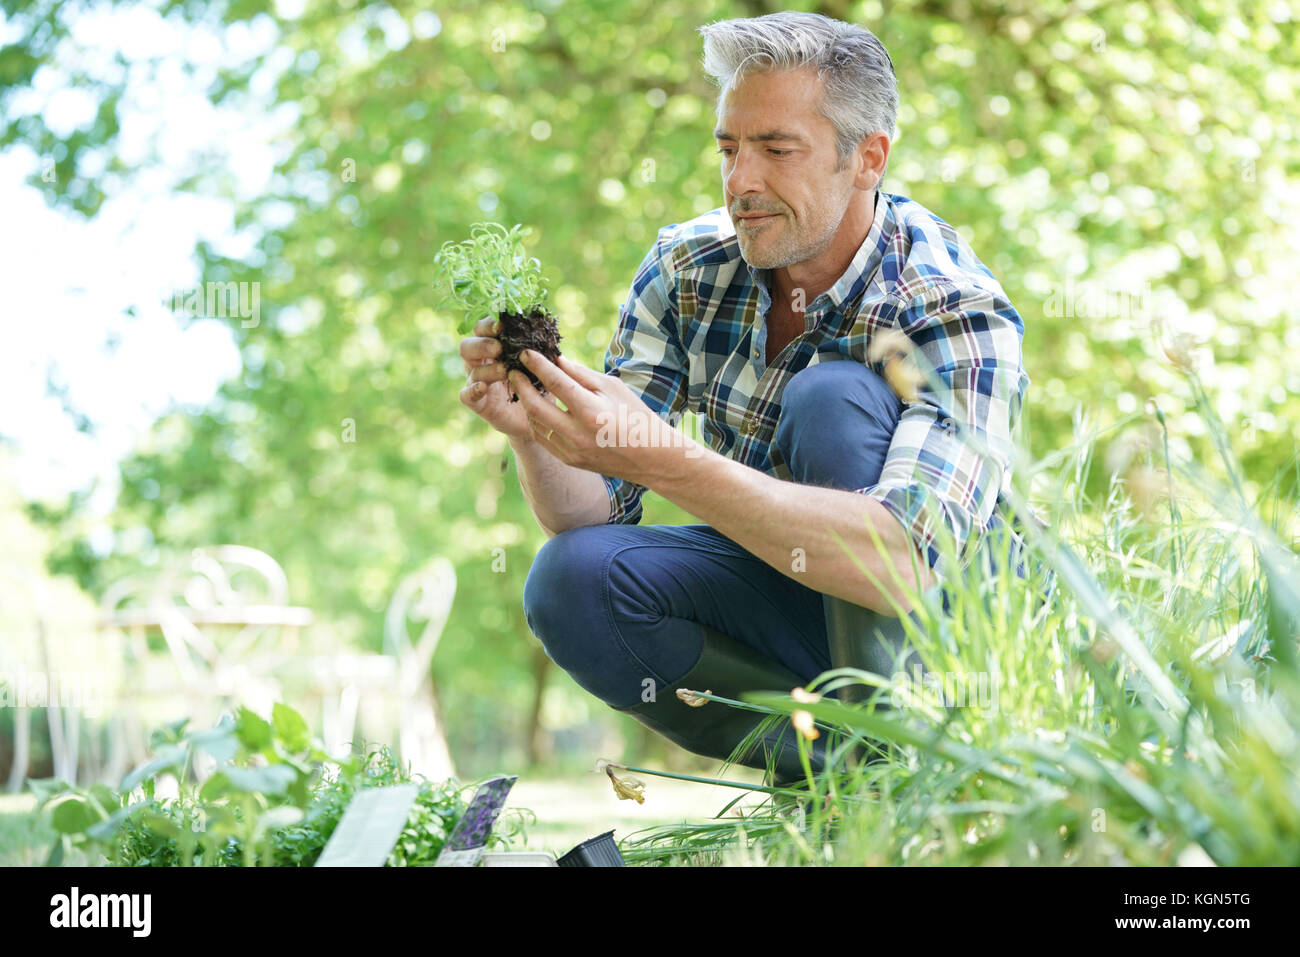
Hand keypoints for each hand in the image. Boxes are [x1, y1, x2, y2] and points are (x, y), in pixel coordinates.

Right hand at [458, 316, 533, 441]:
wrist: (541, 419)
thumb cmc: (540, 385)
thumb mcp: (543, 366)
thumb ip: (541, 350)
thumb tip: (547, 333)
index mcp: (494, 348)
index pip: (482, 329)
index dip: (488, 324)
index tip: (502, 325)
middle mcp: (481, 362)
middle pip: (467, 346)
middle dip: (482, 344)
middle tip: (499, 348)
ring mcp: (476, 382)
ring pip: (471, 370)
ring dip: (488, 368)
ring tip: (505, 370)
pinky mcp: (478, 403)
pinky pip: (466, 395)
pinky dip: (472, 390)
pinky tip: (483, 387)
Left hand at [507, 350, 699, 485]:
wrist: (650, 457)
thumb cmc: (635, 415)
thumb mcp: (613, 388)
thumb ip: (581, 375)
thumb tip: (555, 360)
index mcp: (590, 411)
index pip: (555, 383)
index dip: (537, 365)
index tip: (525, 353)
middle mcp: (577, 433)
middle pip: (535, 407)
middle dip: (521, 386)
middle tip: (514, 371)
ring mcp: (571, 450)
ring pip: (535, 424)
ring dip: (525, 404)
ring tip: (524, 387)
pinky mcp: (569, 459)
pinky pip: (542, 438)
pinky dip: (535, 421)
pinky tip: (535, 408)